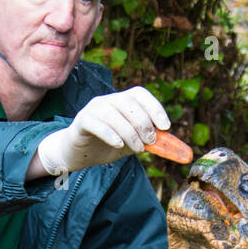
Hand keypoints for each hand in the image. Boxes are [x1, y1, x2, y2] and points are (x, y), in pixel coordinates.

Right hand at [36, 86, 169, 175]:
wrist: (79, 154)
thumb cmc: (107, 146)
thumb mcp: (132, 144)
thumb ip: (147, 141)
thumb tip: (169, 145)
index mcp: (122, 101)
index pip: (139, 94)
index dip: (155, 108)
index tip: (165, 126)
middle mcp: (107, 100)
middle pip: (128, 102)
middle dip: (143, 122)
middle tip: (150, 141)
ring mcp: (93, 109)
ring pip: (113, 114)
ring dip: (130, 132)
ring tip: (138, 149)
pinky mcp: (81, 121)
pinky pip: (96, 123)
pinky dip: (110, 134)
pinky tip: (119, 145)